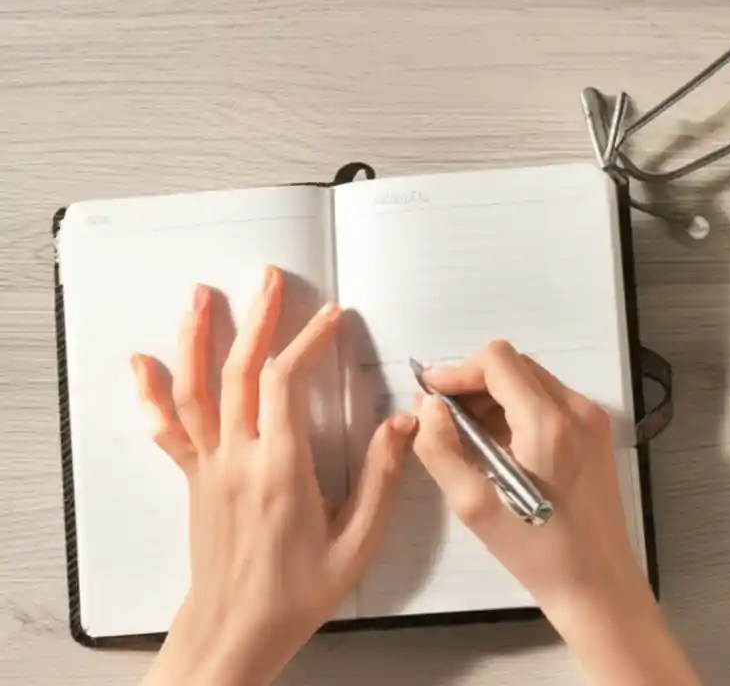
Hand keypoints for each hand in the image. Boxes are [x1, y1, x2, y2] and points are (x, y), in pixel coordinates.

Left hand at [133, 267, 416, 685]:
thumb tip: (404, 424)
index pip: (284, 383)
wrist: (237, 628)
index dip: (306, 341)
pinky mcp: (195, 479)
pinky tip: (144, 363)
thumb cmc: (296, 593)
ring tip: (204, 297)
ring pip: (194, 390)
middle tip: (271, 281)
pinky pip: (170, 427)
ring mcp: (209, 467)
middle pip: (238, 371)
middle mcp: (237, 460)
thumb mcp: (357, 541)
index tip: (330, 317)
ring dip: (198, 337)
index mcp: (280, 469)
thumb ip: (382, 478)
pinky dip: (153, 392)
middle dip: (258, 320)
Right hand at [413, 340, 699, 685]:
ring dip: (494, 397)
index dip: (458, 371)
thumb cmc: (537, 553)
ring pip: (532, 381)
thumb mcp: (474, 505)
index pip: (498, 360)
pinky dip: (518, 411)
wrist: (597, 583)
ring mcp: (592, 420)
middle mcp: (577, 411)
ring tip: (466, 436)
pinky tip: (497, 446)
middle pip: (515, 366)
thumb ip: (441, 449)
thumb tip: (428, 407)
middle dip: (474, 384)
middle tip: (443, 419)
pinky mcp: (596, 434)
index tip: (432, 397)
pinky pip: (549, 403)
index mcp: (549, 424)